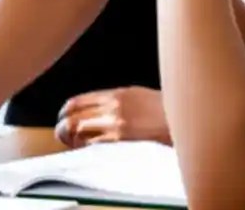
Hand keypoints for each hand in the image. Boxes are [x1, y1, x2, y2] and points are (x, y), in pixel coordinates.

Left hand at [55, 87, 170, 147]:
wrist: (183, 117)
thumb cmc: (164, 108)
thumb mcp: (137, 95)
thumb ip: (117, 100)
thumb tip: (99, 107)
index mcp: (115, 94)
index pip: (77, 101)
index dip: (64, 111)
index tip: (62, 118)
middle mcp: (112, 105)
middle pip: (73, 114)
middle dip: (62, 126)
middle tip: (62, 135)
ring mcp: (116, 121)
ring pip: (79, 128)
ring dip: (72, 139)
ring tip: (74, 145)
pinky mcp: (123, 137)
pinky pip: (94, 142)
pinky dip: (86, 147)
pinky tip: (88, 149)